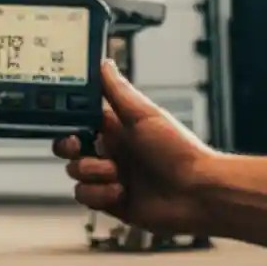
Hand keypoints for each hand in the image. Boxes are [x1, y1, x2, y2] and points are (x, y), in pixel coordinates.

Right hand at [54, 60, 220, 234]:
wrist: (198, 194)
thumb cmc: (179, 151)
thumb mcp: (145, 115)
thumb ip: (118, 91)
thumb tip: (104, 63)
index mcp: (117, 129)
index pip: (80, 121)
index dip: (68, 122)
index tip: (69, 124)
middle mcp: (112, 153)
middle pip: (70, 149)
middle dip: (70, 149)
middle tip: (81, 148)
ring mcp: (110, 178)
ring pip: (76, 173)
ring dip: (91, 173)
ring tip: (115, 174)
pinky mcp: (112, 202)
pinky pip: (86, 197)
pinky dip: (99, 194)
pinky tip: (120, 192)